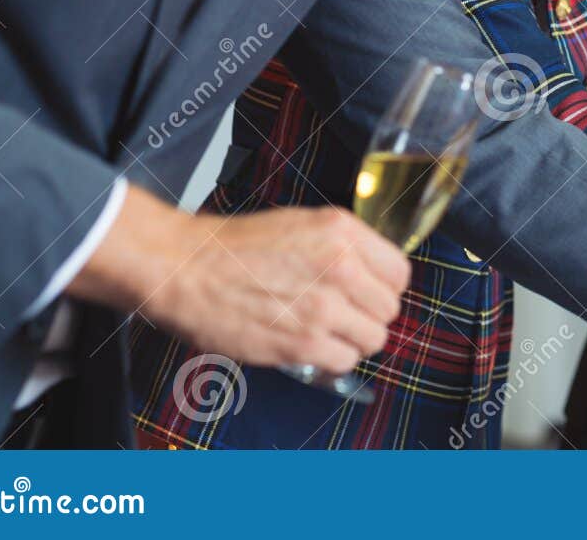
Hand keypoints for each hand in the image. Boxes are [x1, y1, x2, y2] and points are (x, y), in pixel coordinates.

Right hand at [69, 185, 410, 373]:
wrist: (186, 268)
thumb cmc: (235, 246)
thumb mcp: (303, 224)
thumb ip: (343, 246)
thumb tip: (371, 273)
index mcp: (343, 232)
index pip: (400, 272)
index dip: (385, 287)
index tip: (370, 293)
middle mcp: (341, 269)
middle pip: (388, 309)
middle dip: (368, 315)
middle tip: (344, 315)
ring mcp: (323, 309)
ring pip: (372, 339)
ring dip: (352, 340)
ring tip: (326, 332)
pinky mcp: (301, 344)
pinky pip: (344, 361)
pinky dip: (330, 360)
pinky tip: (310, 347)